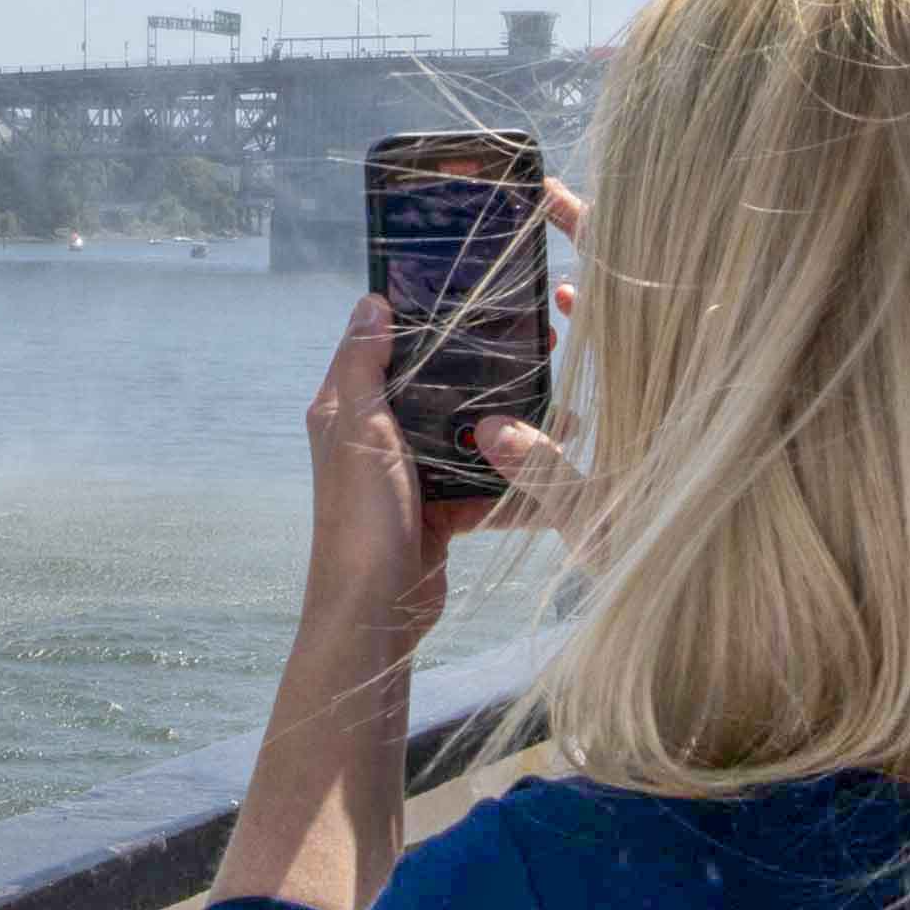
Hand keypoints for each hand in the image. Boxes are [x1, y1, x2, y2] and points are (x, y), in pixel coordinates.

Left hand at [295, 187, 587, 652]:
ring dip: (508, 427)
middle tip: (542, 347)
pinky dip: (513, 481)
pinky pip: (481, 486)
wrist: (374, 613)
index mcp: (346, 412)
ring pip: (465, 438)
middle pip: (433, 391)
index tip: (477, 297)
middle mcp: (375, 441)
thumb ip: (362, 367)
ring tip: (563, 407)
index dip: (422, 321)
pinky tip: (556, 465)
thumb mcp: (359, 430)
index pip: (382, 350)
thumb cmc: (362, 516)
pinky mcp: (439, 516)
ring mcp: (409, 480)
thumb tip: (371, 301)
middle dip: (483, 372)